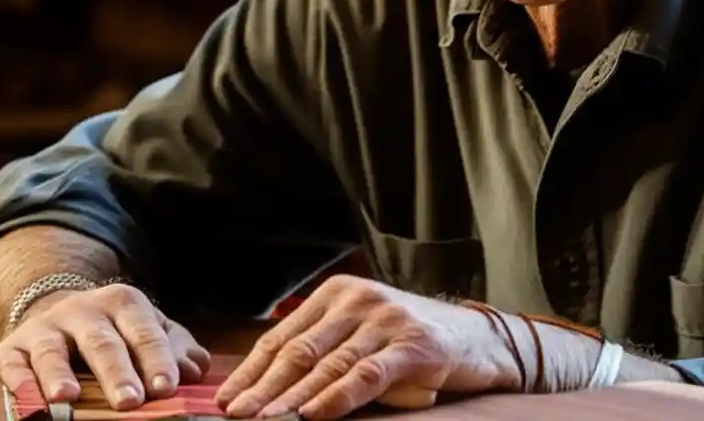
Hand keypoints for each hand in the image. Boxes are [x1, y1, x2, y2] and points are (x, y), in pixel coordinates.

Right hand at [0, 284, 211, 410]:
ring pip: (53, 351)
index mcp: (124, 303)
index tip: (167, 387)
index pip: (145, 333)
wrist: (60, 313)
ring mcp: (45, 328)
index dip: (157, 360)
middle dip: (116, 372)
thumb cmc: (117, 331)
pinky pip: (13, 364)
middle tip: (131, 401)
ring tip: (68, 398)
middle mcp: (83, 310)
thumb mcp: (150, 330)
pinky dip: (20, 382)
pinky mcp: (11, 348)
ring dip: (59, 374)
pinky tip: (32, 401)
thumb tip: (194, 369)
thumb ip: (176, 349)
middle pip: (102, 342)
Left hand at [214, 275, 519, 419]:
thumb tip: (266, 388)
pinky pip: (366, 375)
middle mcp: (358, 299)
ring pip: (328, 365)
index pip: (282, 337)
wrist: (477, 339)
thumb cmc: (410, 342)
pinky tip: (313, 414)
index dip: (251, 371)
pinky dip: (337, 397)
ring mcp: (385, 320)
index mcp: (337, 294)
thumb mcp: (362, 335)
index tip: (226, 400)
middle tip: (235, 415)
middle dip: (263, 388)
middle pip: (299, 351)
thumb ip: (324, 349)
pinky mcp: (412, 346)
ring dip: (292, 399)